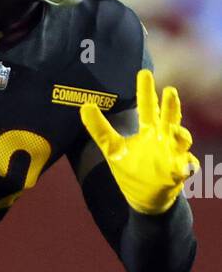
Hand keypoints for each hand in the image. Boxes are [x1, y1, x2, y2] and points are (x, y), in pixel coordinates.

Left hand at [80, 69, 198, 214]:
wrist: (146, 198)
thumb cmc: (132, 169)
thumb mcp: (113, 149)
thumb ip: (100, 129)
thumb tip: (84, 106)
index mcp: (149, 130)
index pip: (147, 107)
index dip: (145, 91)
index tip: (144, 73)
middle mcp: (164, 138)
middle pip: (168, 118)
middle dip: (170, 106)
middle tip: (169, 91)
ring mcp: (173, 154)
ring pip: (182, 140)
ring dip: (181, 135)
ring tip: (175, 132)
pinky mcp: (178, 172)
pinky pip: (186, 168)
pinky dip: (187, 166)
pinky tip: (185, 166)